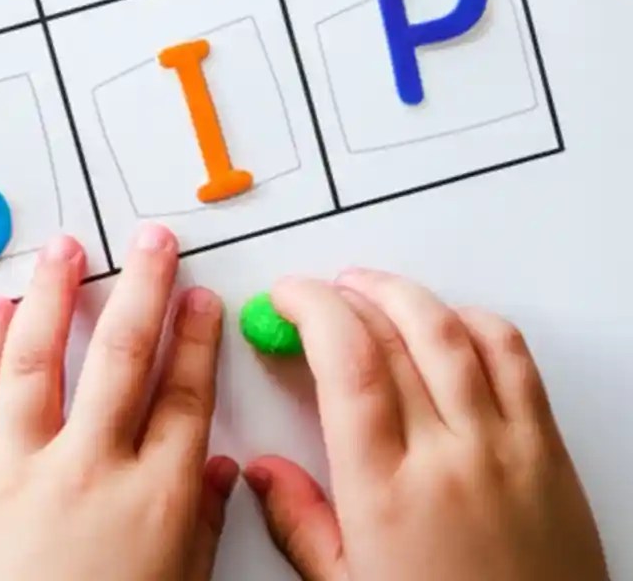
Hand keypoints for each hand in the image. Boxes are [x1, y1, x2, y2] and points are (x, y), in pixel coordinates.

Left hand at [0, 224, 237, 580]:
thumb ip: (197, 528)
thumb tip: (217, 467)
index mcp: (155, 499)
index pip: (184, 396)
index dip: (194, 339)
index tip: (198, 296)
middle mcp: (91, 470)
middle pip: (122, 358)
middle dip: (140, 289)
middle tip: (151, 240)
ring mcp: (22, 470)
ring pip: (40, 361)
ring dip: (54, 295)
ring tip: (64, 248)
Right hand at [248, 269, 607, 580]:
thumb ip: (301, 523)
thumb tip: (263, 473)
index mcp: (384, 490)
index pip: (345, 361)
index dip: (311, 309)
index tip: (287, 298)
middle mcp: (447, 456)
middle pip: (392, 335)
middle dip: (345, 295)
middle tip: (317, 294)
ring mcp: (504, 447)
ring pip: (452, 331)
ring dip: (404, 294)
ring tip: (372, 288)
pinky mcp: (547, 450)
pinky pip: (514, 357)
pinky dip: (474, 321)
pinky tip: (448, 320)